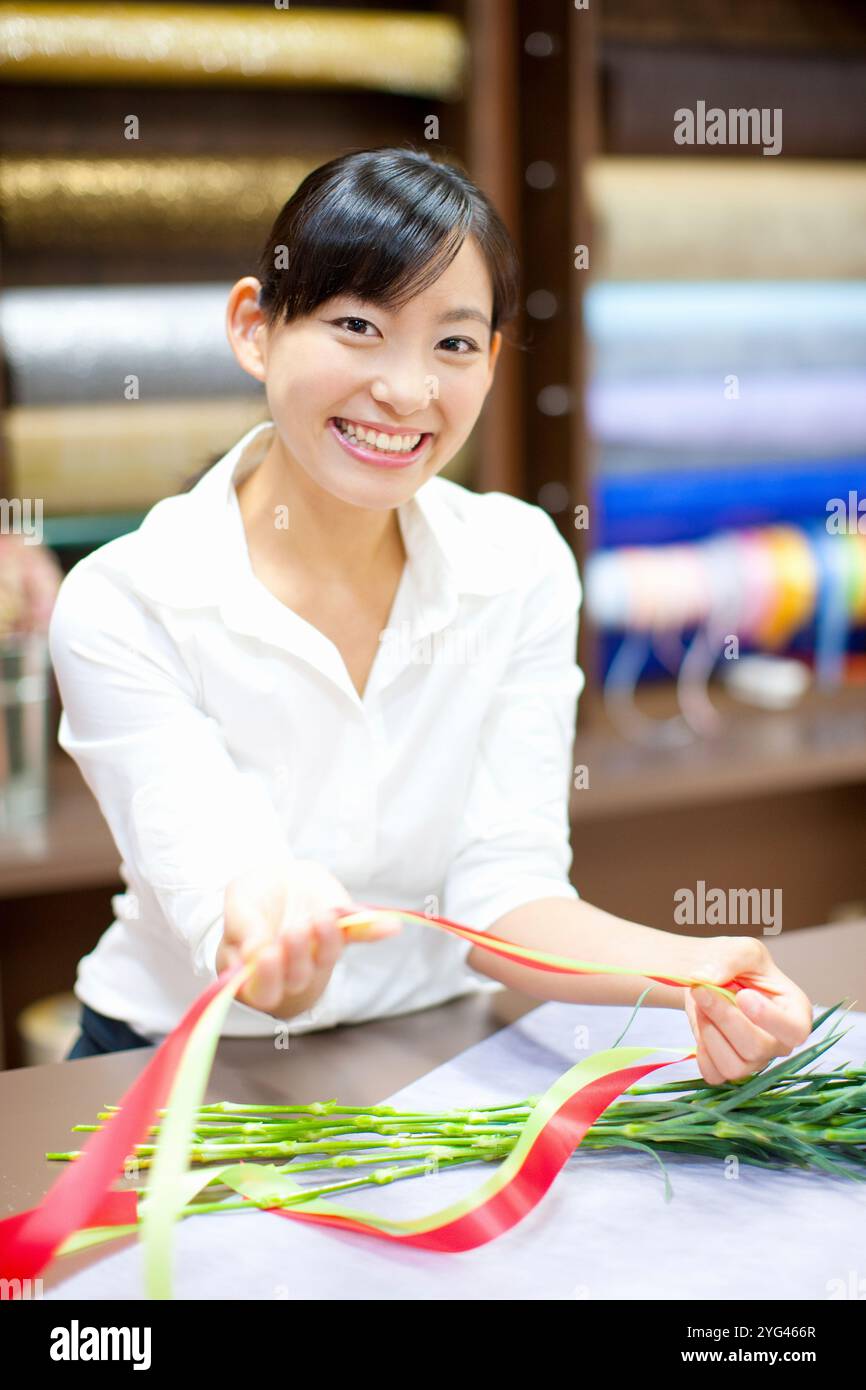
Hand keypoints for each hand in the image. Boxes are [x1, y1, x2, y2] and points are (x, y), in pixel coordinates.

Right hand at [218, 857, 400, 1016]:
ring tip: (322, 918)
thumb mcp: (239, 904)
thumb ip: (244, 928)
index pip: (263, 991)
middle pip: (297, 978)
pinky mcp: (342, 931)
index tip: (267, 955)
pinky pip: (360, 934)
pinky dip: (375, 929)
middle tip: (294, 931)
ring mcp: (319, 953)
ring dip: (328, 940)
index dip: (267, 978)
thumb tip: (255, 953)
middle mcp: (291, 970)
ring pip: (327, 957)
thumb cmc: (251, 899)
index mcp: (257, 974)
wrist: (278, 878)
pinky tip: (390, 926)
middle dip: (298, 955)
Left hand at [683, 936, 811, 1085]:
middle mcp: (779, 1043)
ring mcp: (756, 1061)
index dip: (768, 1018)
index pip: (796, 1031)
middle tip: (701, 988)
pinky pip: (714, 1075)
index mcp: (796, 1013)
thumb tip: (705, 978)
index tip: (743, 995)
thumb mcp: (741, 950)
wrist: (711, 979)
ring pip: (734, 1066)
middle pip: (757, 1048)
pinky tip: (701, 1026)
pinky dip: (701, 1051)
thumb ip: (728, 960)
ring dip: (708, 1032)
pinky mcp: (730, 1070)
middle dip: (724, 1017)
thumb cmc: (738, 964)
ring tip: (702, 1004)